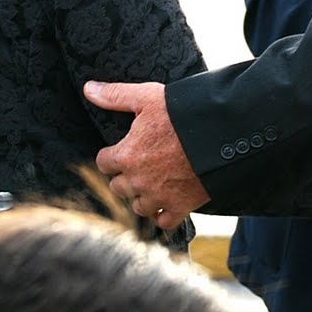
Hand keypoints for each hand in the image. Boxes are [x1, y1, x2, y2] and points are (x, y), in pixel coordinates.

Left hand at [84, 80, 207, 230]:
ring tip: (154, 182)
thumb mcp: (148, 97)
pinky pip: (163, 222)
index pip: (104, 163)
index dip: (112, 155)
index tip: (123, 149)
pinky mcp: (180, 208)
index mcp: (126, 156)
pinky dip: (163, 215)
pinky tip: (167, 202)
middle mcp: (138, 182)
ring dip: (142, 196)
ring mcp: (159, 198)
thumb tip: (88, 89)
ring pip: (138, 207)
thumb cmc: (182, 114)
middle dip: (126, 176)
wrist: (222, 134)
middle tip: (141, 163)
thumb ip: (115, 95)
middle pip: (118, 187)